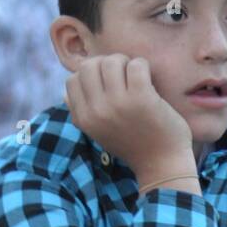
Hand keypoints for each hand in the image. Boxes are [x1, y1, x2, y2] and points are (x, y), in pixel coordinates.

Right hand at [65, 54, 193, 177]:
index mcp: (84, 119)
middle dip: (106, 64)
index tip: (108, 82)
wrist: (162, 166)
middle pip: (89, 65)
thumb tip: (64, 93)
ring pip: (112, 61)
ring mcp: (118, 104)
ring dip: (126, 63)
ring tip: (137, 77)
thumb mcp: (99, 132)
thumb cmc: (133, 144)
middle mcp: (97, 111)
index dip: (91, 74)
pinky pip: (136, 65)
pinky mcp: (141, 98)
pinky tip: (149, 79)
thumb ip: (82, 113)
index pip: (72, 80)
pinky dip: (143, 66)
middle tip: (124, 76)